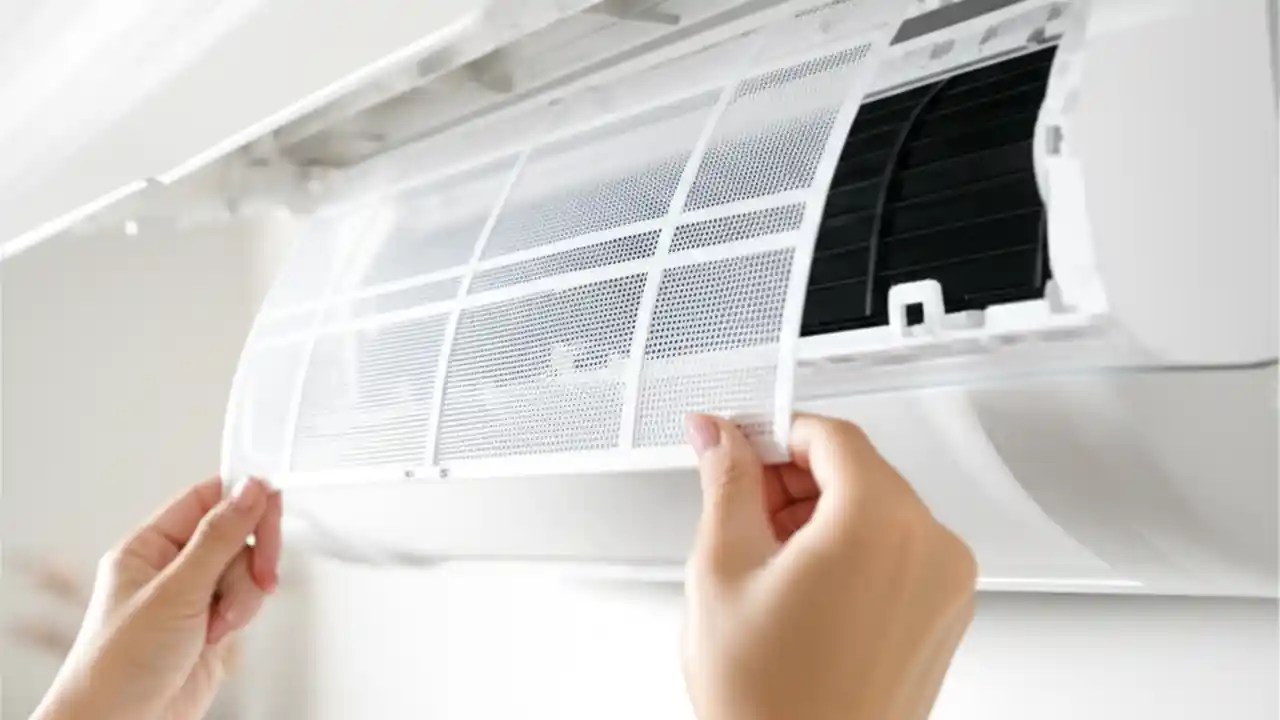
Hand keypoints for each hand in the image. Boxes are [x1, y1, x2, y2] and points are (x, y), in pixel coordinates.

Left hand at [33, 477, 282, 719]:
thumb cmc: (119, 665)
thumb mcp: (175, 592)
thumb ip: (218, 539)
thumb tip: (250, 490)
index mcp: (148, 547)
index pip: (204, 500)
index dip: (241, 498)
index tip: (272, 503)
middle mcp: (171, 567)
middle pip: (234, 534)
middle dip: (251, 556)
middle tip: (264, 574)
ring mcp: (193, 596)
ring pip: (245, 569)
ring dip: (244, 594)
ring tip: (219, 623)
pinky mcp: (212, 624)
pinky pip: (246, 599)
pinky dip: (243, 613)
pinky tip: (220, 633)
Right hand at [681, 414, 975, 719]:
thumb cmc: (768, 703)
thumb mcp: (723, 569)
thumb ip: (724, 482)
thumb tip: (718, 434)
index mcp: (881, 525)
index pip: (832, 435)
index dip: (776, 432)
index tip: (742, 443)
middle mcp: (931, 549)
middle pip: (858, 470)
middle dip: (794, 480)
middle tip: (740, 508)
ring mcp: (945, 586)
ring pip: (878, 510)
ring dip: (820, 516)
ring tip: (766, 563)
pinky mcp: (943, 616)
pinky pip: (898, 552)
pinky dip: (852, 551)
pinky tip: (800, 588)